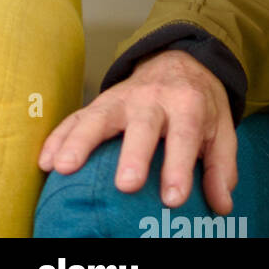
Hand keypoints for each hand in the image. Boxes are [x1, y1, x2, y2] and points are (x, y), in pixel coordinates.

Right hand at [38, 49, 237, 214]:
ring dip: (81, 140)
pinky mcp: (98, 102)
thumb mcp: (220, 129)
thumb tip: (222, 206)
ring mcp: (123, 98)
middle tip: (126, 184)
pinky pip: (75, 117)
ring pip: (100, 116)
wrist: (180, 62)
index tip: (173, 199)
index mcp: (188, 104)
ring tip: (64, 167)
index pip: (186, 135)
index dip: (180, 166)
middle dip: (134, 153)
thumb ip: (221, 167)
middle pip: (144, 124)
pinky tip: (45, 161)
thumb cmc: (199, 105)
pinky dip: (59, 137)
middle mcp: (155, 98)